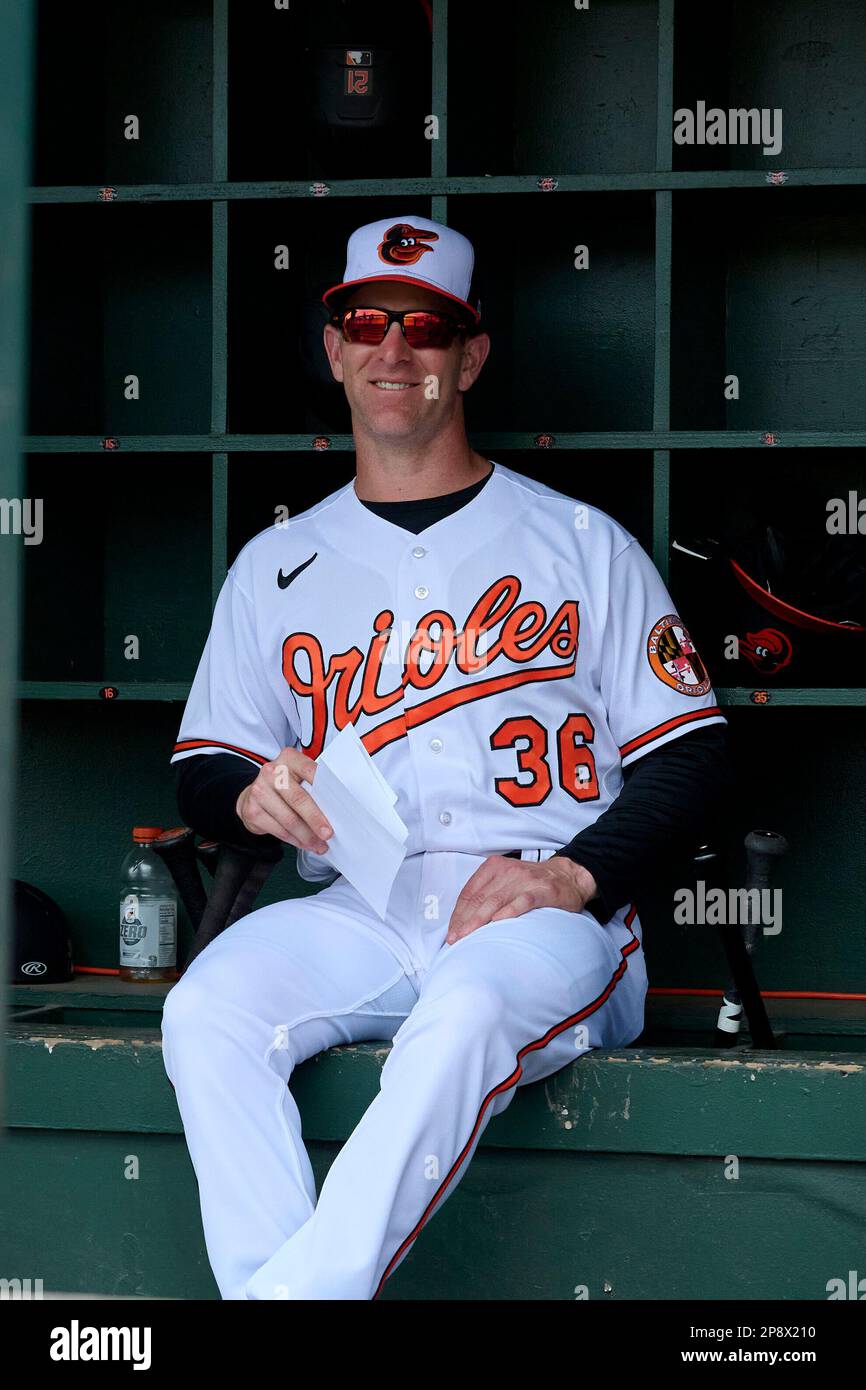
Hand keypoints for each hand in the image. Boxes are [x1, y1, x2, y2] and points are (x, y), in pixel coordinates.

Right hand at [236, 746, 332, 853]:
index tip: (337, 805)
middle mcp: (272, 772)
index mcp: (288, 759)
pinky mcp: (252, 811)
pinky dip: (295, 840)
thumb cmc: (284, 786)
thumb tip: (336, 808)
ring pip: (289, 819)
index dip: (325, 788)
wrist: (254, 795)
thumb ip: (313, 785)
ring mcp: (260, 791)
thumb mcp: (297, 776)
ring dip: (307, 836)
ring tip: (319, 844)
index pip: (310, 771)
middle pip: (299, 799)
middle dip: (316, 819)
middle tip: (328, 833)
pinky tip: (304, 844)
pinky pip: (279, 831)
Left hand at [446, 855, 597, 944]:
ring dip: (479, 920)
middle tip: (455, 938)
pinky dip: (509, 912)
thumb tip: (463, 920)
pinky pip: (523, 901)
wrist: (569, 877)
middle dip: (464, 920)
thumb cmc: (532, 883)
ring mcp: (526, 880)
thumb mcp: (505, 881)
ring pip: (496, 900)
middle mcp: (508, 871)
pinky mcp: (543, 891)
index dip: (458, 913)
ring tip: (468, 936)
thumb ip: (486, 894)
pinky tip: (498, 922)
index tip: (451, 931)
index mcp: (494, 867)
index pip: (470, 892)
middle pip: (480, 898)